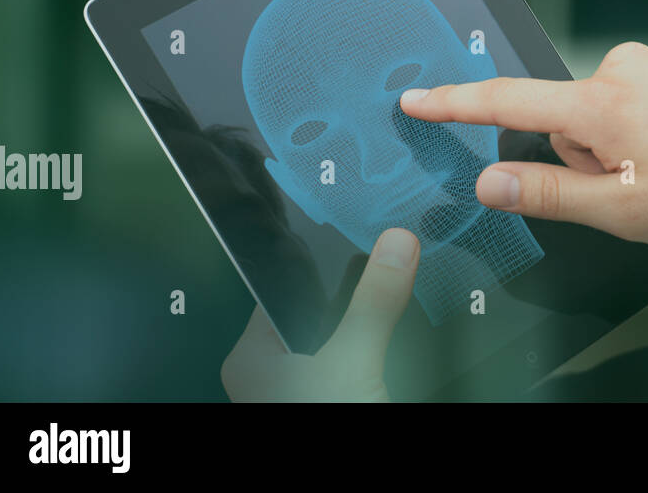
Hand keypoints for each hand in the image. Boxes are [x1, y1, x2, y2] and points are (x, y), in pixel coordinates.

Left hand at [221, 227, 418, 401]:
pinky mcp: (331, 403)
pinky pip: (351, 360)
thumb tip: (396, 239)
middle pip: (313, 311)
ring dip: (364, 315)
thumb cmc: (326, 422)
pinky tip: (396, 320)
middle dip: (351, 285)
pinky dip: (372, 343)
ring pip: (334, 337)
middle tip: (388, 241)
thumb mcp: (353, 362)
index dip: (320, 257)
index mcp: (251, 357)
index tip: (358, 225)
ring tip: (397, 270)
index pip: (282, 288)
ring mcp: (300, 394)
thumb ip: (374, 301)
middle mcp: (268, 374)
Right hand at [400, 42, 647, 248]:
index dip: (454, 103)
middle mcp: (625, 66)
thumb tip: (487, 183)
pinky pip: (630, 102)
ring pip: (599, 116)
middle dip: (584, 160)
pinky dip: (641, 132)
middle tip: (637, 188)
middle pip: (563, 121)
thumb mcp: (626, 211)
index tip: (412, 98)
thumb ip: (549, 194)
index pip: (509, 100)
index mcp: (604, 101)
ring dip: (616, 149)